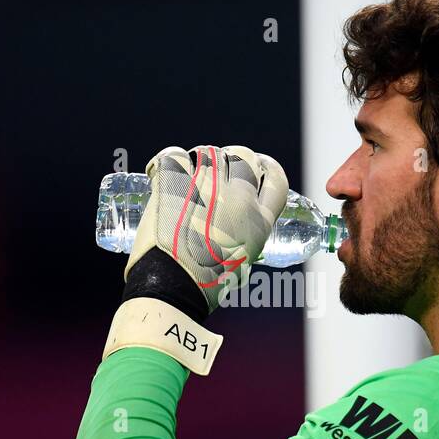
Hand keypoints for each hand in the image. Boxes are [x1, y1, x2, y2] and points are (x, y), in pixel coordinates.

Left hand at [125, 144, 288, 316]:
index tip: (260, 165)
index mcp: (259, 222)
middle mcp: (239, 200)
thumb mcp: (241, 263)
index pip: (276, 181)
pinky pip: (175, 156)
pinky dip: (168, 159)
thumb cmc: (204, 285)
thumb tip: (231, 231)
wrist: (171, 286)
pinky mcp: (176, 185)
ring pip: (210, 152)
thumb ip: (243, 239)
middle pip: (244, 156)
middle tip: (215, 168)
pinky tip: (162, 170)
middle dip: (232, 157)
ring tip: (187, 170)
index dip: (268, 167)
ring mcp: (207, 188)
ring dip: (199, 157)